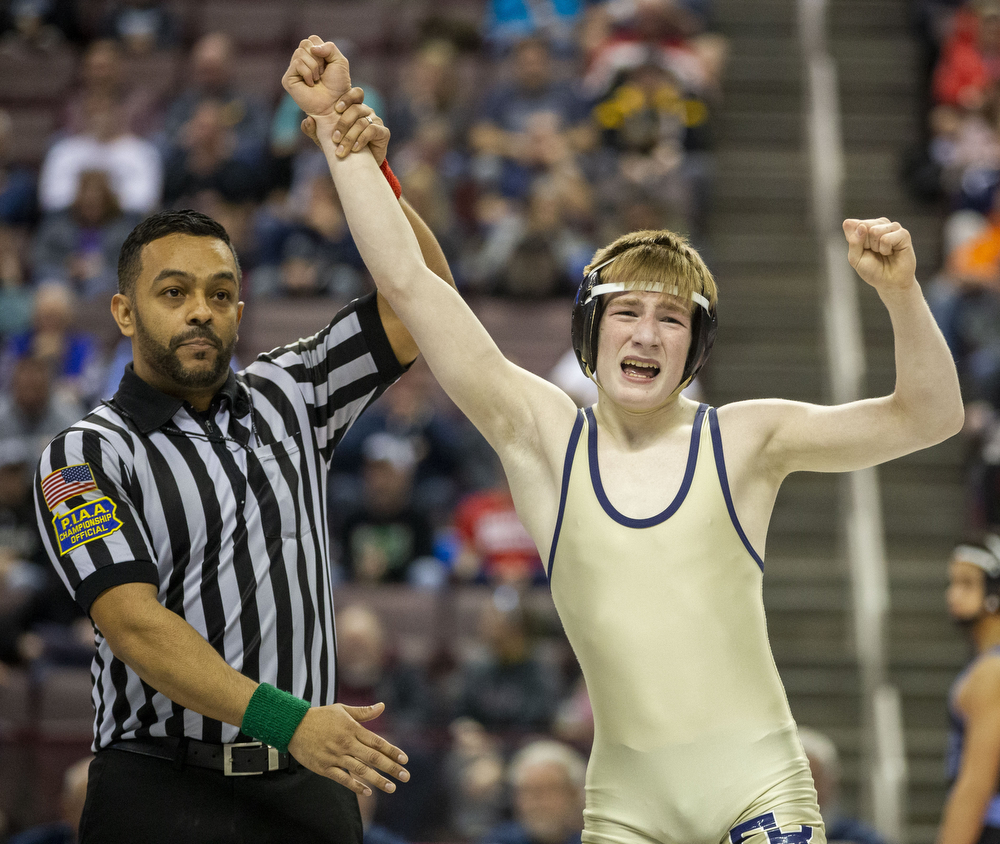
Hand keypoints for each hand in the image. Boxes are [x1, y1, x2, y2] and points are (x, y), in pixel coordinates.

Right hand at [282, 36, 351, 119]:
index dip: (322, 51)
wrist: (334, 105)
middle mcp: (300, 60)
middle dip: (318, 58)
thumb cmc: (338, 86)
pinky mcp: (288, 79)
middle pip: (305, 44)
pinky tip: (310, 84)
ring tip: (317, 80)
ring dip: (314, 67)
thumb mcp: (340, 62)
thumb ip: (330, 47)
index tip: (327, 66)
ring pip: (300, 53)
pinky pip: (297, 64)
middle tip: (322, 73)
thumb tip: (313, 49)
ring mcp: (293, 70)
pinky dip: (308, 73)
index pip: (312, 39)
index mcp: (311, 55)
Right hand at [287, 701, 409, 795]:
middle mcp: (346, 743)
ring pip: (360, 770)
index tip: (405, 759)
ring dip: (377, 780)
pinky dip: (355, 785)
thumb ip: (363, 712)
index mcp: (352, 729)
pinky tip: (368, 791)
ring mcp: (335, 756)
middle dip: (391, 767)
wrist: (293, 725)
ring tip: (392, 787)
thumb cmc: (320, 716)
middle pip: (373, 757)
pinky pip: (342, 778)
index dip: (392, 751)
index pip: (377, 741)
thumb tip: (382, 706)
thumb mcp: (342, 709)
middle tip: (406, 776)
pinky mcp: (324, 767)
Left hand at [300, 86, 388, 163]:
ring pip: (362, 123)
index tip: (336, 109)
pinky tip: (354, 150)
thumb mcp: (325, 140)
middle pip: (356, 109)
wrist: (360, 167)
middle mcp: (366, 111)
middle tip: (334, 138)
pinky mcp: (383, 132)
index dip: (347, 98)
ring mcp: (376, 121)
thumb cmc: (342, 147)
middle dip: (343, 124)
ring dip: (349, 138)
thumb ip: (314, 130)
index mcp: (354, 107)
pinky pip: (372, 131)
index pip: (355, 93)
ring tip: (341, 151)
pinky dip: (361, 140)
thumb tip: (308, 121)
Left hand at [843, 217, 916, 292]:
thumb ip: (853, 242)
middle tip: (874, 252)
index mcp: (865, 227)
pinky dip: (885, 249)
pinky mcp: (903, 234)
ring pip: (875, 231)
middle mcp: (878, 224)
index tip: (862, 250)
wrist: (890, 283)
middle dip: (865, 244)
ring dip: (876, 247)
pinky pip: (886, 238)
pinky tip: (891, 253)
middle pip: (864, 225)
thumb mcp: (855, 258)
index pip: (851, 225)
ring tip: (883, 253)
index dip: (853, 241)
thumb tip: (862, 226)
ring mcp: (892, 227)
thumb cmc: (872, 270)